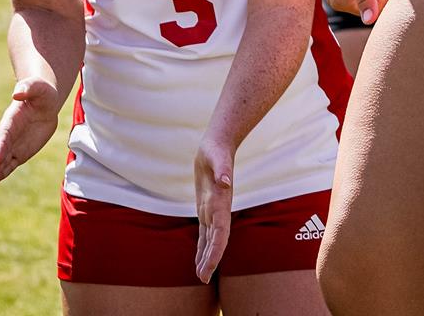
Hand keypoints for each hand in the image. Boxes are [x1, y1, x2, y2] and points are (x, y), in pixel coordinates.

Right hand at [0, 77, 61, 186]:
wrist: (44, 103)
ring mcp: (12, 145)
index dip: (1, 146)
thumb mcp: (37, 87)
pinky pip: (8, 164)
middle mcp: (8, 134)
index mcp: (11, 119)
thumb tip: (17, 93)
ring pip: (1, 160)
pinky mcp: (18, 153)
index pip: (5, 134)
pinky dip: (1, 173)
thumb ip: (28, 88)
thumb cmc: (40, 92)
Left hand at [193, 135, 235, 282]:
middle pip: (216, 241)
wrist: (218, 145)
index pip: (220, 233)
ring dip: (206, 257)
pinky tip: (198, 258)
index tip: (209, 267)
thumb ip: (223, 169)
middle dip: (211, 260)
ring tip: (201, 275)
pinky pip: (204, 231)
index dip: (215, 251)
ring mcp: (212, 210)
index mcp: (221, 202)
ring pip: (210, 239)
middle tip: (203, 279)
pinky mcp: (206, 207)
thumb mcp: (218, 157)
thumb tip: (225, 181)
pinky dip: (202, 246)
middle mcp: (219, 210)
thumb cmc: (217, 150)